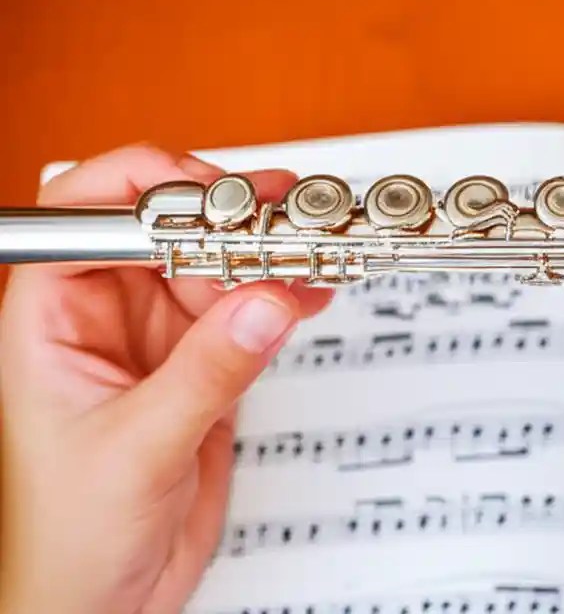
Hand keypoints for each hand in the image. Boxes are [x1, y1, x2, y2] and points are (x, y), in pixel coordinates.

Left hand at [0, 145, 333, 613]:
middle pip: (163, 227)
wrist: (105, 601)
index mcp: (50, 320)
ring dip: (264, 252)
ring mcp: (158, 338)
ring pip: (213, 262)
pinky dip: (284, 293)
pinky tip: (311, 289)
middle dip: (225, 216)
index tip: (215, 202)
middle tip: (281, 219)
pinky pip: (247, 308)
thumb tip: (263, 305)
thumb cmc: (66, 537)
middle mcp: (103, 316)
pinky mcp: (204, 364)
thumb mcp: (136, 449)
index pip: (87, 217)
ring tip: (310, 249)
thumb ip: (206, 374)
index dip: (149, 192)